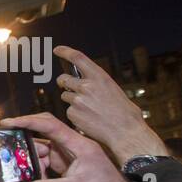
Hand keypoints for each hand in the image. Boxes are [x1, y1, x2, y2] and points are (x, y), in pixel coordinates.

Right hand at [2, 112, 140, 181]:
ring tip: (14, 167)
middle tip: (3, 139)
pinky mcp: (66, 164)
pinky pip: (46, 161)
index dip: (28, 121)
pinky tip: (27, 176)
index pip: (51, 126)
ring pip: (42, 149)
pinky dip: (35, 167)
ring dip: (29, 157)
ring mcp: (69, 155)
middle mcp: (73, 145)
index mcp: (79, 145)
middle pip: (44, 132)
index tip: (8, 122)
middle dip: (24, 135)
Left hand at [53, 46, 167, 166]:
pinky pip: (68, 111)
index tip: (57, 50)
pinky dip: (75, 114)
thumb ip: (97, 84)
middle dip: (63, 82)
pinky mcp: (72, 114)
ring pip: (65, 96)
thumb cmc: (124, 112)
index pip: (78, 58)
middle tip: (68, 87)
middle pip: (63, 79)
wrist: (125, 131)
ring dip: (72, 100)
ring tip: (88, 109)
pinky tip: (88, 119)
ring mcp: (77, 100)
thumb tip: (86, 82)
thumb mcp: (113, 90)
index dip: (65, 52)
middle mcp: (86, 86)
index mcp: (99, 76)